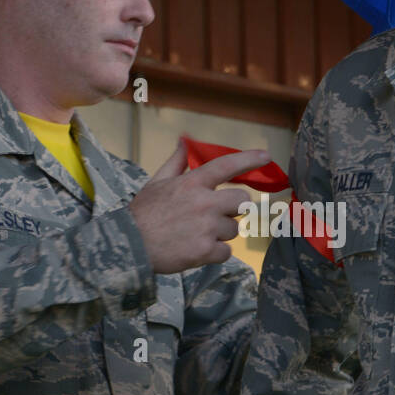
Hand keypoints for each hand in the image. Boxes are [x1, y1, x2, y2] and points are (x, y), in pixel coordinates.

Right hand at [129, 140, 268, 273]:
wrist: (128, 246)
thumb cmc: (143, 213)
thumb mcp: (157, 182)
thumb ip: (176, 162)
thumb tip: (184, 140)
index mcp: (192, 183)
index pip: (226, 166)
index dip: (249, 159)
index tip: (266, 156)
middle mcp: (203, 203)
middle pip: (242, 201)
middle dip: (234, 209)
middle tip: (215, 216)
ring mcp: (206, 228)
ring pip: (234, 229)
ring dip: (221, 234)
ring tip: (197, 235)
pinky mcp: (205, 251)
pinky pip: (226, 252)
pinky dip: (215, 254)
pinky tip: (197, 250)